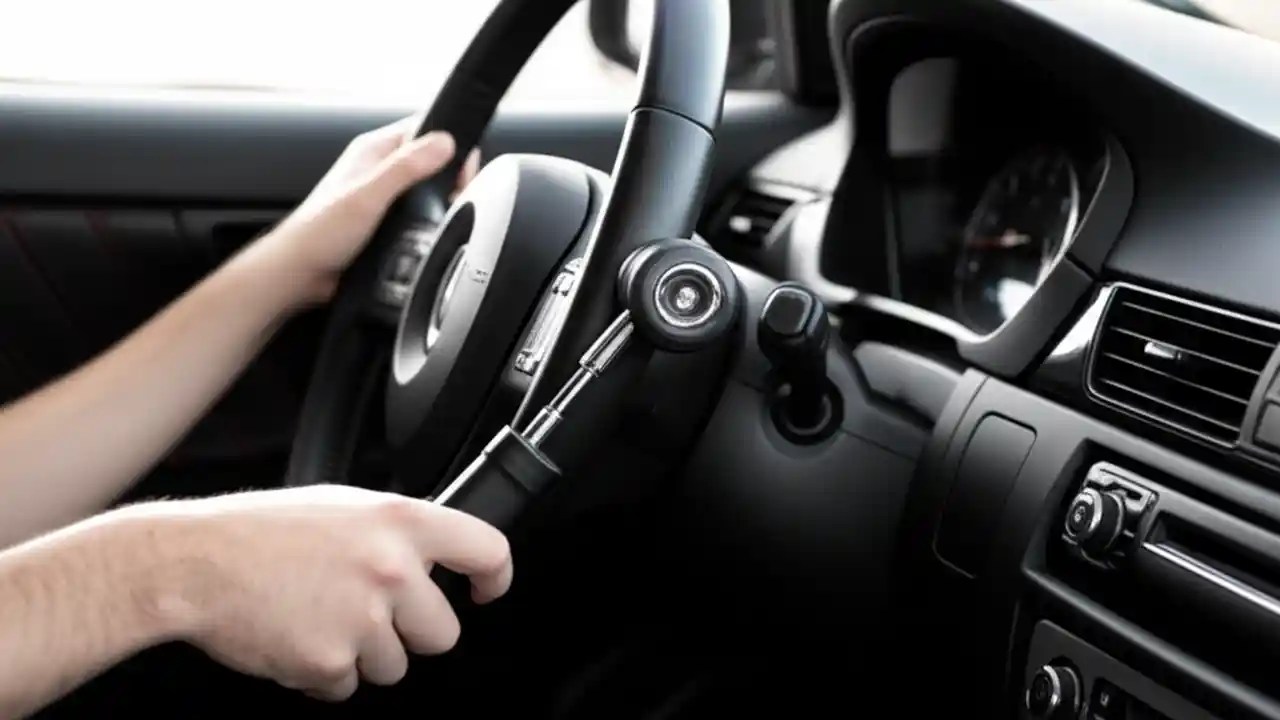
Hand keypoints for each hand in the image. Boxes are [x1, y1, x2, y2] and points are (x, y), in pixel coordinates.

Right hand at [141, 486, 510, 700]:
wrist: (194, 563)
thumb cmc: (261, 531)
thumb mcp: (343, 506)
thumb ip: (393, 533)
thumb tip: (427, 560)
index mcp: (401, 521)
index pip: (487, 549)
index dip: (494, 577)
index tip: (485, 591)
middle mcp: (392, 569)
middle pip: (443, 633)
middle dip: (409, 633)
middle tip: (365, 613)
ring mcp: (363, 619)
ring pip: (395, 665)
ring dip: (363, 654)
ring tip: (318, 617)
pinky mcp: (331, 661)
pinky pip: (347, 686)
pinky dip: (323, 673)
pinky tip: (295, 637)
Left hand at [260, 117, 479, 304]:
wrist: (301, 272)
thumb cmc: (321, 233)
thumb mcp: (368, 196)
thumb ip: (406, 168)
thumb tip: (444, 143)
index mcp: (373, 150)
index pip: (424, 128)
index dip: (449, 144)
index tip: (461, 171)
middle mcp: (379, 168)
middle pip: (430, 160)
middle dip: (448, 177)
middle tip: (451, 199)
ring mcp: (382, 194)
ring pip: (427, 188)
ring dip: (438, 201)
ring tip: (439, 217)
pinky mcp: (385, 219)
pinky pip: (418, 212)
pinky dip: (428, 220)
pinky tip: (427, 232)